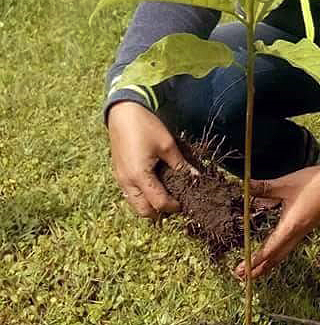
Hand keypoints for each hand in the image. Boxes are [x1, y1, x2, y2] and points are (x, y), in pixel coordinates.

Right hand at [107, 101, 189, 218]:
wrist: (122, 113)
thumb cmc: (146, 126)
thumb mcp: (167, 145)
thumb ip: (181, 164)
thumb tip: (195, 177)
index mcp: (139, 176)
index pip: (159, 203)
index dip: (174, 206)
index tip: (185, 203)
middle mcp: (127, 182)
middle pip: (144, 211)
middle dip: (160, 212)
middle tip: (174, 203)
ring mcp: (120, 179)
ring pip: (135, 204)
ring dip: (149, 205)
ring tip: (165, 196)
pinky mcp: (118, 174)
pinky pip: (130, 194)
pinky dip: (142, 197)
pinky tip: (153, 186)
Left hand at [233, 165, 319, 279]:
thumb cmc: (313, 182)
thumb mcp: (285, 184)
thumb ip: (264, 187)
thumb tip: (245, 185)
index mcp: (291, 225)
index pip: (270, 249)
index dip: (255, 260)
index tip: (242, 269)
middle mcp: (297, 233)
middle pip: (276, 257)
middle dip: (259, 268)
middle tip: (242, 276)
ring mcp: (303, 232)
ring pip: (283, 253)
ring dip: (268, 263)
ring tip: (254, 271)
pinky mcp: (306, 228)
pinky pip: (289, 246)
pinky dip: (277, 254)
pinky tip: (272, 253)